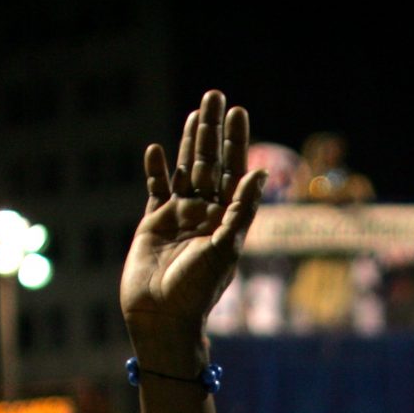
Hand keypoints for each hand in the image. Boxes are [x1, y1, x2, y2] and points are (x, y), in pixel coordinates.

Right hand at [121, 91, 266, 352]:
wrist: (161, 317)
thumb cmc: (197, 290)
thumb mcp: (224, 248)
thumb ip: (240, 210)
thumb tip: (260, 173)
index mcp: (227, 219)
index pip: (234, 170)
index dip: (236, 141)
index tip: (238, 111)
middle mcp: (206, 214)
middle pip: (210, 162)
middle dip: (212, 130)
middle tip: (215, 96)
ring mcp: (179, 216)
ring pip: (184, 169)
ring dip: (187, 140)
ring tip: (194, 111)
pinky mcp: (153, 224)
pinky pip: (156, 189)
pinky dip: (155, 170)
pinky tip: (156, 149)